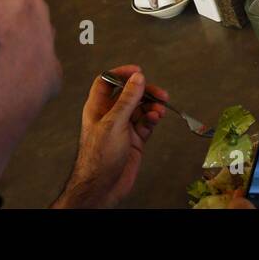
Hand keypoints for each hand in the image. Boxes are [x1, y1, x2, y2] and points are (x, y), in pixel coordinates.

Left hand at [53, 65, 168, 207]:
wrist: (102, 187)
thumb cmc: (99, 157)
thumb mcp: (114, 123)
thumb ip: (127, 99)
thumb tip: (137, 78)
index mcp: (98, 107)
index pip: (107, 81)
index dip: (121, 74)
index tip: (138, 71)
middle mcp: (110, 115)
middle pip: (129, 94)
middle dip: (145, 91)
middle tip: (159, 93)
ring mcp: (123, 127)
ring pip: (141, 108)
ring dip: (152, 106)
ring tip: (160, 108)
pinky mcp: (135, 139)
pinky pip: (147, 123)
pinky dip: (153, 118)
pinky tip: (156, 118)